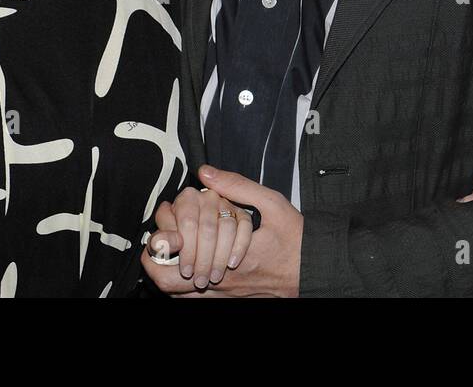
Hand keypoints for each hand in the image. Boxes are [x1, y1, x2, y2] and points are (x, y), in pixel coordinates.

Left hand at [143, 165, 302, 296]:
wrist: (316, 269)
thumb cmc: (297, 239)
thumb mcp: (272, 203)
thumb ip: (237, 186)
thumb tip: (206, 173)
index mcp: (228, 257)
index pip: (176, 260)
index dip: (161, 243)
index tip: (164, 225)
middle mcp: (223, 282)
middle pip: (168, 284)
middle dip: (156, 262)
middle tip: (160, 240)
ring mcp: (226, 295)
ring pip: (179, 296)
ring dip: (168, 274)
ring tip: (173, 251)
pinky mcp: (231, 299)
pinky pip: (195, 300)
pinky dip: (184, 286)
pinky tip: (190, 264)